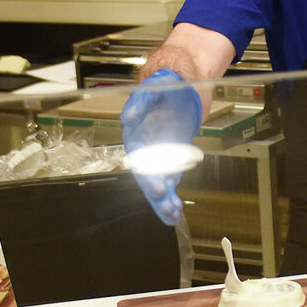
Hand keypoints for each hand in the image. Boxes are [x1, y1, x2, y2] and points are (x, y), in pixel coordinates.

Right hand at [119, 68, 203, 224]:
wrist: (179, 94)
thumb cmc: (163, 90)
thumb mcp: (152, 90)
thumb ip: (141, 102)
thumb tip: (128, 118)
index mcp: (135, 138)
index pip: (139, 161)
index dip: (147, 176)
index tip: (159, 189)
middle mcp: (143, 154)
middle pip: (147, 178)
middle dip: (156, 194)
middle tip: (166, 205)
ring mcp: (157, 161)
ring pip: (158, 186)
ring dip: (164, 203)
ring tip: (172, 216)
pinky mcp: (171, 165)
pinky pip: (170, 185)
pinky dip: (172, 199)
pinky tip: (176, 212)